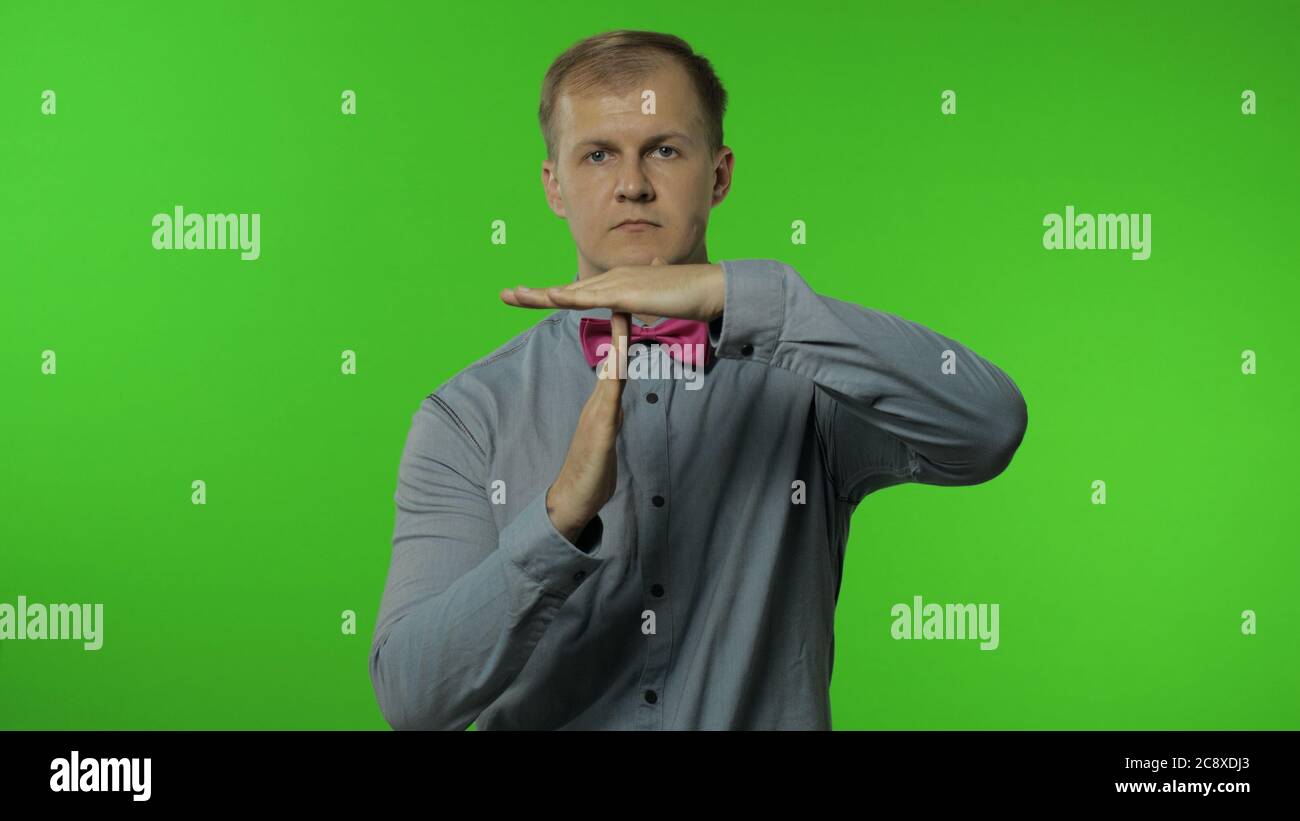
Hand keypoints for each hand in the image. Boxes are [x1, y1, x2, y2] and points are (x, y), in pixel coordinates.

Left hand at [500, 260, 724, 322]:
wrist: (711, 288)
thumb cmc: (690, 294)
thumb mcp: (661, 300)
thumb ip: (649, 299)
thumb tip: (647, 297)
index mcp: (619, 282)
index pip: (578, 291)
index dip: (552, 295)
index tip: (529, 297)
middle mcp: (614, 278)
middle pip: (567, 289)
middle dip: (535, 293)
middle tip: (505, 295)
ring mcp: (620, 284)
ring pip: (572, 291)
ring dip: (541, 294)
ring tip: (514, 295)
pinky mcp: (628, 294)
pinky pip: (593, 297)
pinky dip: (569, 297)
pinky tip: (551, 297)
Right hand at [545, 309, 629, 543]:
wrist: (573, 500)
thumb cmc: (593, 471)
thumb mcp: (607, 435)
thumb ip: (611, 413)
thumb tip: (616, 398)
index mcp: (604, 401)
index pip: (617, 360)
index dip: (624, 332)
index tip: (631, 304)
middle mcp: (599, 400)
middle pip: (614, 355)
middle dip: (621, 323)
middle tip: (627, 291)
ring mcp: (597, 413)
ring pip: (611, 370)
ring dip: (617, 341)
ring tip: (622, 311)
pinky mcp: (599, 429)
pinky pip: (609, 399)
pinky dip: (614, 378)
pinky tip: (620, 362)